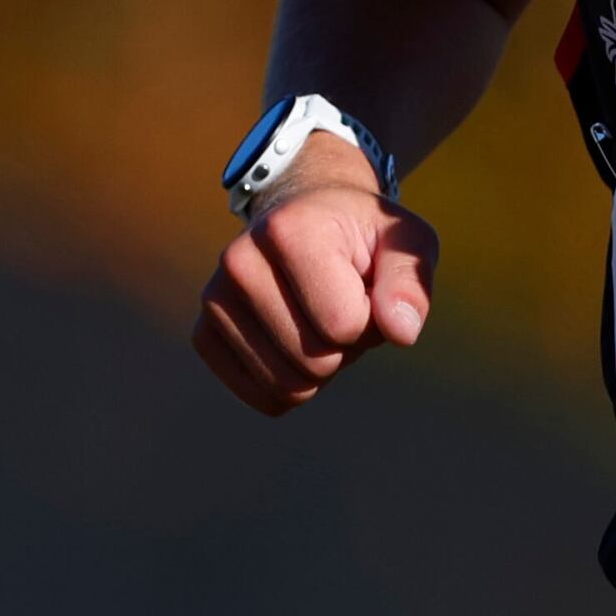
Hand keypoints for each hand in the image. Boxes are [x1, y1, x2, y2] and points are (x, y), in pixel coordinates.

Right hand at [191, 133, 440, 416]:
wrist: (304, 217)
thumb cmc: (363, 233)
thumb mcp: (405, 241)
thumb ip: (411, 281)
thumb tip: (401, 332)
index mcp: (288, 230)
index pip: (344, 324)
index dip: (371, 319)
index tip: (364, 285)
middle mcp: (239, 261)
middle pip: (315, 361)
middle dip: (347, 345)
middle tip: (343, 303)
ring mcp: (215, 300)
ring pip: (287, 386)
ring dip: (321, 367)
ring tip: (320, 319)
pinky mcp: (204, 334)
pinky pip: (261, 397)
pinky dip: (291, 386)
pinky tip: (295, 342)